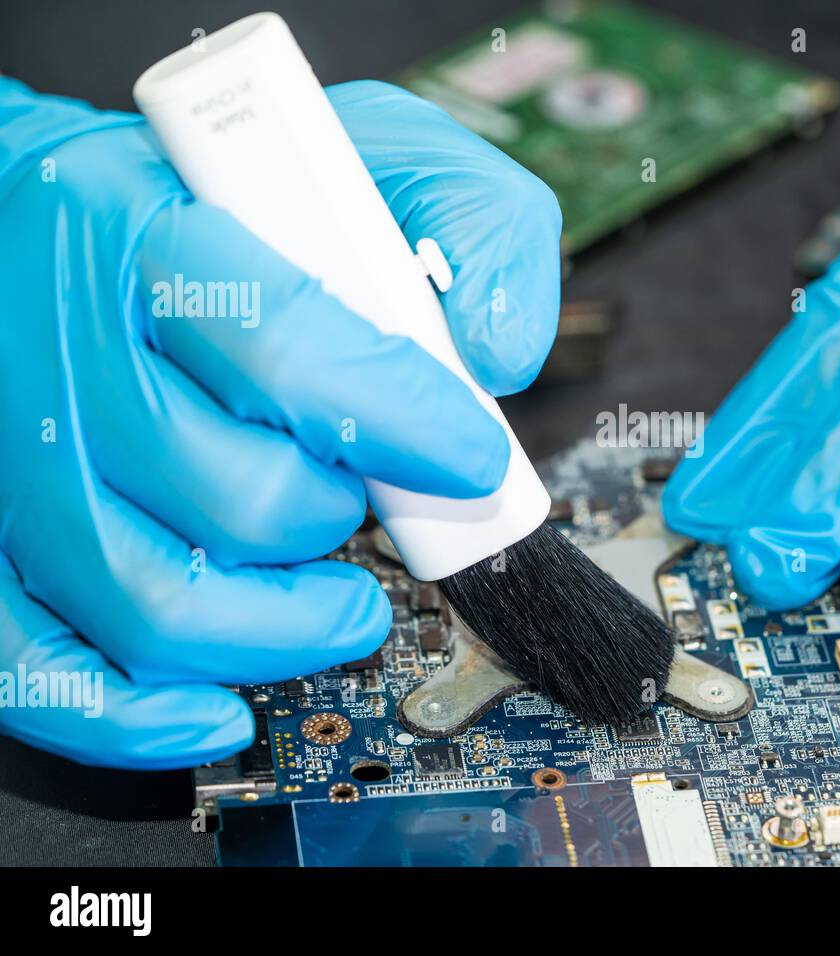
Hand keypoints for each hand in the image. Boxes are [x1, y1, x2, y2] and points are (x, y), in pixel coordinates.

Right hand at [0, 79, 559, 766]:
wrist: (42, 214)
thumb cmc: (210, 190)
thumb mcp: (361, 154)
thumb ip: (464, 220)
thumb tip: (495, 353)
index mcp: (147, 230)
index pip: (290, 352)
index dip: (406, 424)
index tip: (473, 458)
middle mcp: (58, 348)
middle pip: (236, 497)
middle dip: (345, 516)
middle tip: (376, 492)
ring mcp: (11, 458)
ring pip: (157, 602)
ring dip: (285, 625)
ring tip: (345, 600)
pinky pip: (41, 670)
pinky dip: (139, 717)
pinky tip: (221, 706)